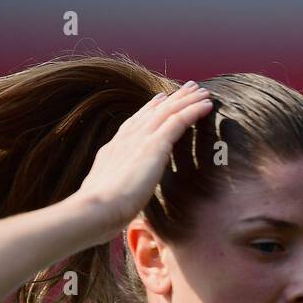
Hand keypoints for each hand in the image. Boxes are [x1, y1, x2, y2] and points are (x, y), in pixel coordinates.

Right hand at [75, 82, 214, 242]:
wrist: (95, 210)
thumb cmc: (97, 214)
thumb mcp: (104, 197)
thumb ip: (114, 191)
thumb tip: (117, 200)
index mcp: (113, 150)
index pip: (134, 124)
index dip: (149, 110)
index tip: (160, 100)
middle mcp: (126, 139)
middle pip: (153, 112)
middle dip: (171, 99)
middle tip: (187, 87)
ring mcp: (140, 140)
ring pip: (168, 112)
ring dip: (187, 100)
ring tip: (203, 92)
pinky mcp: (154, 146)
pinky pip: (179, 121)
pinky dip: (194, 110)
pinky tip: (208, 105)